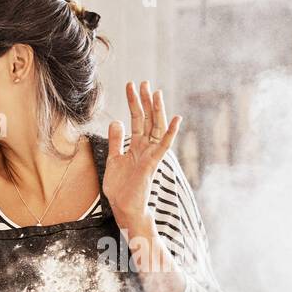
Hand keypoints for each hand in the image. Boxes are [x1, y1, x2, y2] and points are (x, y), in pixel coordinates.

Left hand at [104, 81, 181, 226]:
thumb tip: (117, 121)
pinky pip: (164, 146)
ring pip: (157, 128)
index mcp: (136, 147)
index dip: (134, 103)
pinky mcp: (152, 163)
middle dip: (145, 101)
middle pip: (148, 119)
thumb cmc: (121, 188)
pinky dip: (171, 132)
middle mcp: (145, 148)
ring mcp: (150, 155)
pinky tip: (178, 119)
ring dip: (157, 110)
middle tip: (143, 82)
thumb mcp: (114, 159)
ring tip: (156, 92)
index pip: (137, 120)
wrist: (125, 209)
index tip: (131, 85)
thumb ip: (116, 141)